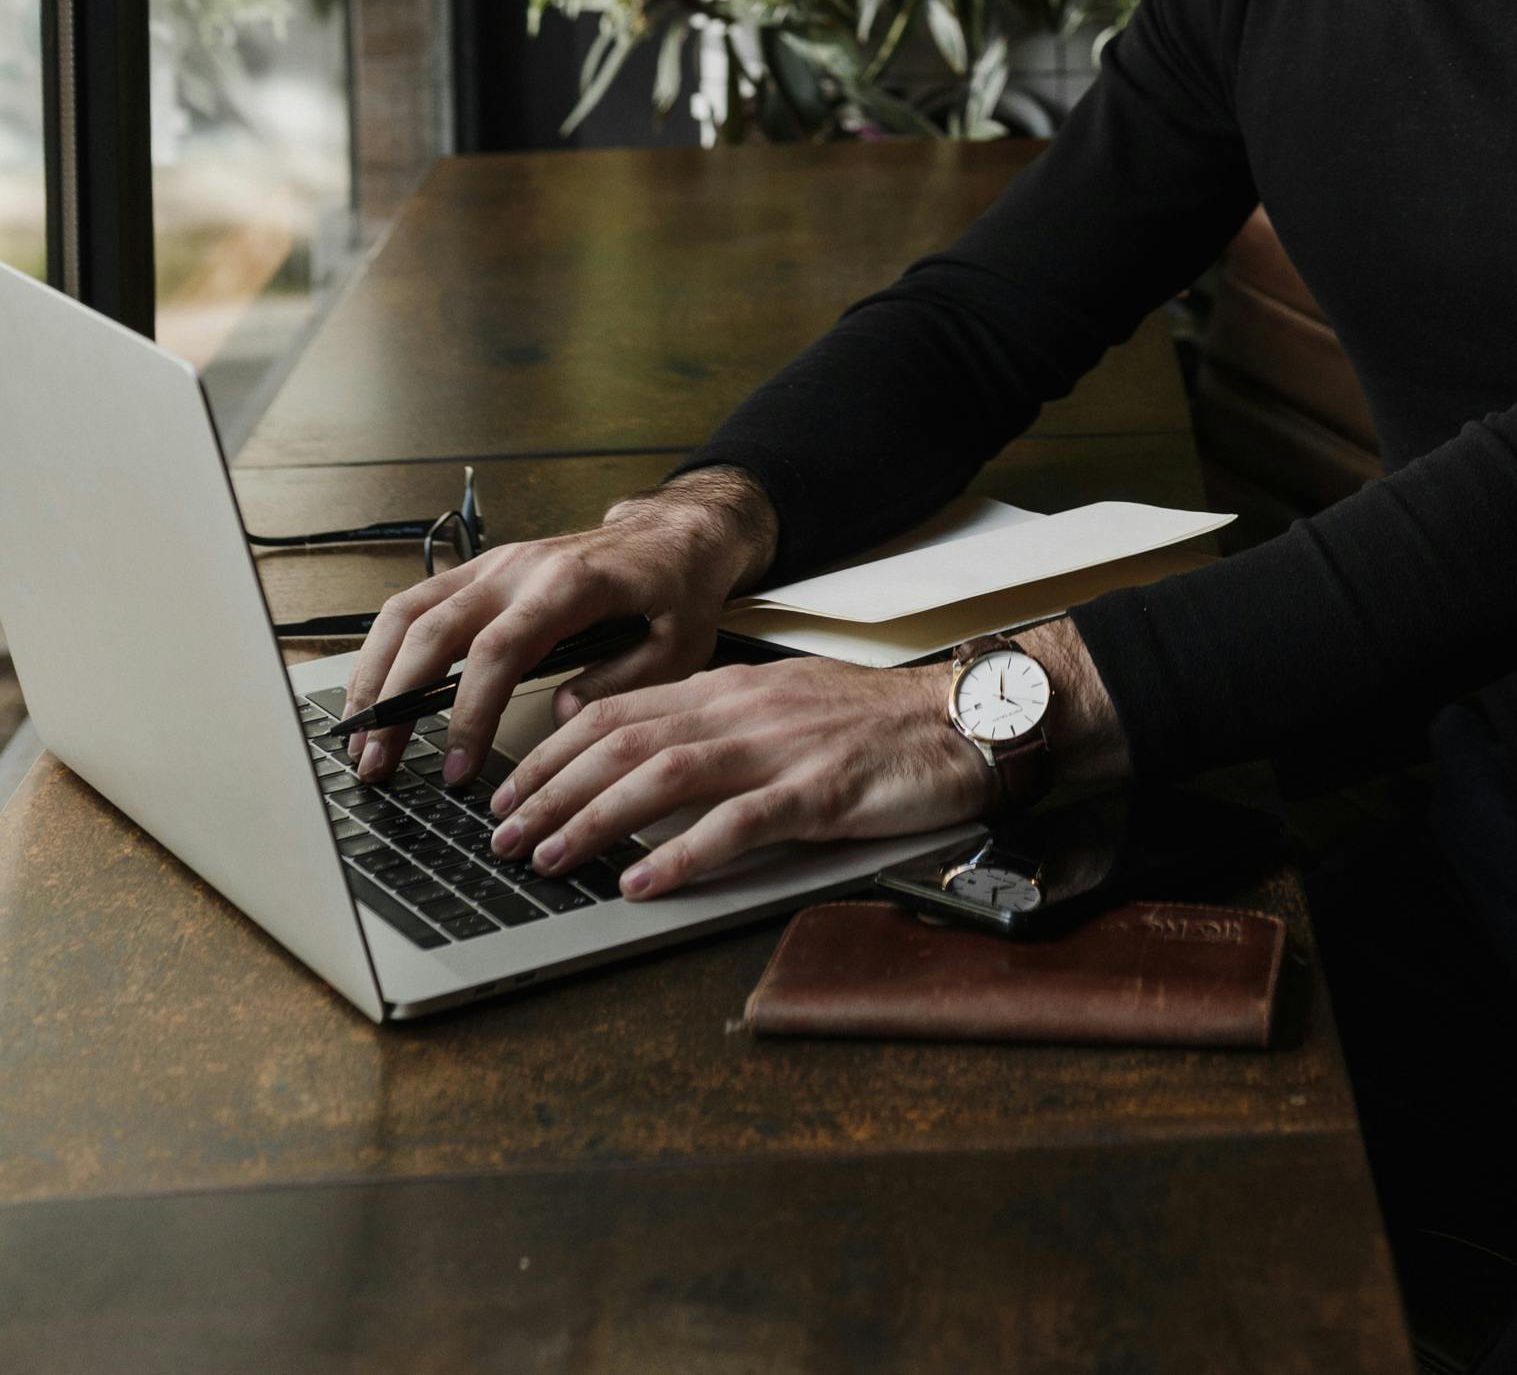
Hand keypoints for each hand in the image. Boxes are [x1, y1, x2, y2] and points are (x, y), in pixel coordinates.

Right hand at [336, 466, 779, 787]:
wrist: (672, 532)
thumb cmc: (677, 589)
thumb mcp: (679, 644)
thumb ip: (622, 684)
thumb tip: (559, 718)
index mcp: (569, 585)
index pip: (498, 650)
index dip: (469, 713)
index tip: (456, 771)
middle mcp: (519, 568)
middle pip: (433, 630)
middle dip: (396, 702)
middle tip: (377, 766)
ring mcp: (494, 564)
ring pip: (409, 610)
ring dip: (376, 674)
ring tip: (360, 738)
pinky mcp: (482, 571)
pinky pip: (417, 603)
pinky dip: (386, 649)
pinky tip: (375, 694)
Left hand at [485, 618, 1127, 898]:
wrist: (964, 717)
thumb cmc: (874, 723)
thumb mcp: (781, 705)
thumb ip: (714, 721)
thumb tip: (635, 746)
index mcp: (731, 688)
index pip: (618, 710)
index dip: (552, 750)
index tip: (506, 789)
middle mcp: (744, 710)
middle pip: (623, 742)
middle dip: (548, 790)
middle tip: (500, 837)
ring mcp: (780, 749)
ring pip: (663, 777)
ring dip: (593, 819)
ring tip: (548, 858)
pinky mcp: (819, 793)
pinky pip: (737, 824)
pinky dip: (682, 852)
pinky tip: (642, 880)